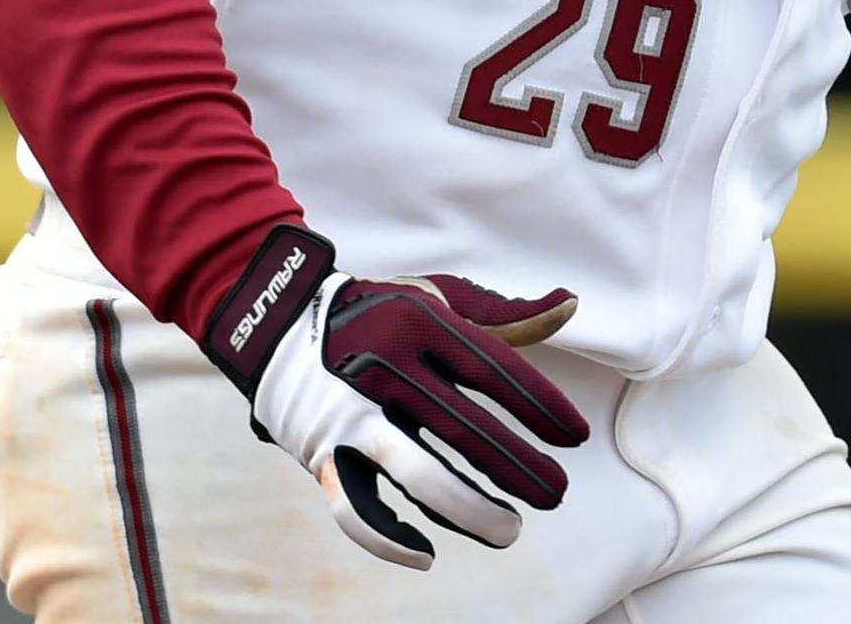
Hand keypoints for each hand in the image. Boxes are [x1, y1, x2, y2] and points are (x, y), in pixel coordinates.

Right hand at [196, 224, 590, 569]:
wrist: (274, 322)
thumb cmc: (376, 310)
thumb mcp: (435, 297)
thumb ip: (504, 313)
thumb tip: (572, 304)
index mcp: (420, 325)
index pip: (494, 371)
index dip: (540, 405)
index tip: (576, 436)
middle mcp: (387, 369)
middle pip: (466, 431)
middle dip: (519, 469)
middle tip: (556, 494)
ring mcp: (351, 415)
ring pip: (417, 476)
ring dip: (469, 510)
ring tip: (510, 530)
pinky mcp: (322, 452)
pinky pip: (354, 508)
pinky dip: (388, 539)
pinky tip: (427, 553)